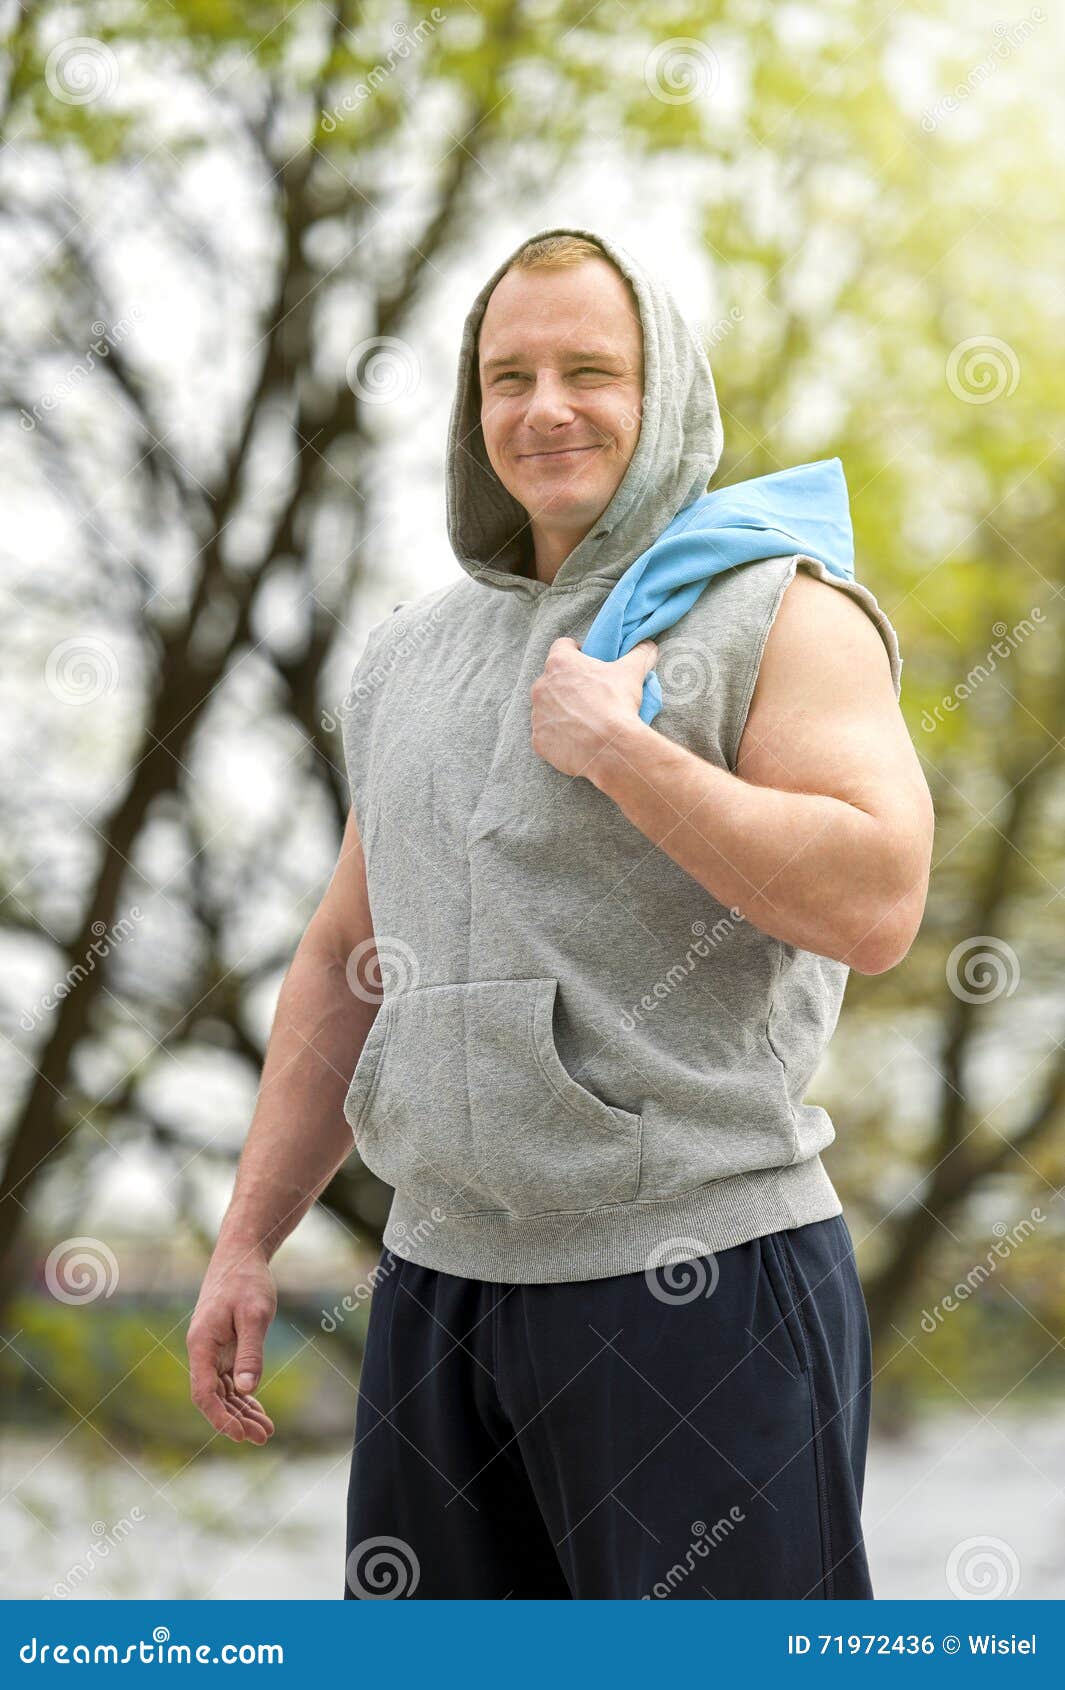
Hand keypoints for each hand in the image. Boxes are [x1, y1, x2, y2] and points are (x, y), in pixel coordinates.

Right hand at [187, 1246, 276, 1444]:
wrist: (242, 1254)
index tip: (240, 1434)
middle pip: (214, 1397)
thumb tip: (246, 1390)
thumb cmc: (247, 1281)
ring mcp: (211, 1350)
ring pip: (223, 1391)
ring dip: (241, 1412)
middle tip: (262, 1437)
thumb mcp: (255, 1315)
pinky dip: (243, 1396)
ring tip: (266, 1431)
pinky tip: (258, 1411)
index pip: (204, 1392)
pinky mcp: (223, 1347)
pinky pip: (230, 1380)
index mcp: (201, 1344)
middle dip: (236, 1420)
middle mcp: (202, 1351)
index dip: (220, 1417)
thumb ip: (251, 1352)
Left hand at [530, 637, 656, 779]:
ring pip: (547, 707)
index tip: (587, 662)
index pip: (562, 646)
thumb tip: (649, 645)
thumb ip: (639, 653)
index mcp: (560, 663)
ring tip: (583, 720)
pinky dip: (558, 736)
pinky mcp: (538, 739)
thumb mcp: (632, 673)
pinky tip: (577, 739)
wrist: (609, 747)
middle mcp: (541, 686)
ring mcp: (537, 714)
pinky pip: (546, 734)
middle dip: (567, 685)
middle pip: (552, 679)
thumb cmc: (616, 704)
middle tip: (589, 696)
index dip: (576, 652)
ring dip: (560, 710)